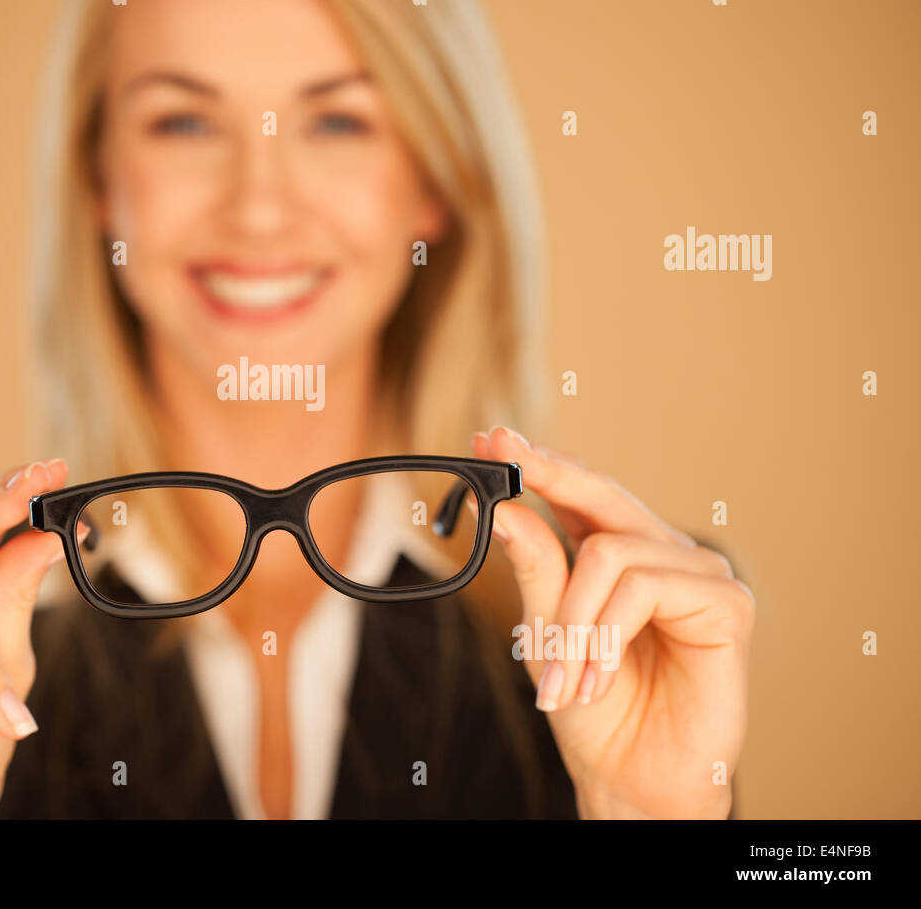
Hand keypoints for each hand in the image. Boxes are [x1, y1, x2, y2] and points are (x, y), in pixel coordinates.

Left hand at [474, 427, 754, 818]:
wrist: (631, 779)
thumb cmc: (593, 707)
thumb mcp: (546, 631)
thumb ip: (534, 567)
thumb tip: (501, 506)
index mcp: (619, 554)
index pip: (579, 494)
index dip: (537, 463)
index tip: (489, 437)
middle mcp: (661, 553)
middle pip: (602, 495)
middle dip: (545, 474)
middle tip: (500, 454)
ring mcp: (699, 573)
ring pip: (610, 552)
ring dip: (571, 620)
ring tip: (563, 674)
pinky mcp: (727, 603)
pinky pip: (643, 585)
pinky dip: (605, 632)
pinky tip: (598, 675)